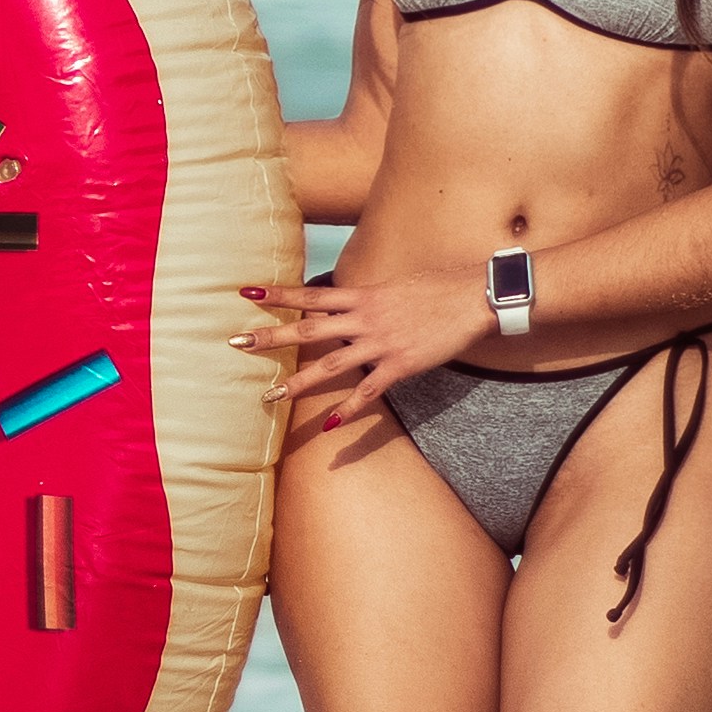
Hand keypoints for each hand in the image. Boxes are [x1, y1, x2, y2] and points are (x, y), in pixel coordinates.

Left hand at [236, 264, 496, 431]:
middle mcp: (365, 319)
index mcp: (363, 296)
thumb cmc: (438, 287)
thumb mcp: (396, 284)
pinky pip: (369, 392)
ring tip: (270, 394)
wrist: (475, 296)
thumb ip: (369, 296)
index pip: (311, 294)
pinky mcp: (401, 365)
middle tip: (236, 342)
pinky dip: (349, 411)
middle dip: (271, 337)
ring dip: (298, 381)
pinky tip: (329, 427)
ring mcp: (381, 344)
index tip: (246, 293)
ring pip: (330, 364)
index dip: (278, 294)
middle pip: (308, 328)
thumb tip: (352, 298)